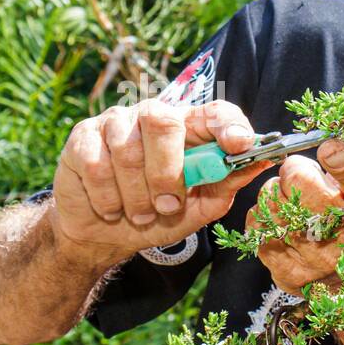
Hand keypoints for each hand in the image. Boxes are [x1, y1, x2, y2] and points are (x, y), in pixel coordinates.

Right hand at [51, 98, 272, 267]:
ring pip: (127, 149)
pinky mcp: (82, 138)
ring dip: (137, 194)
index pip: (214, 111)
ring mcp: (115, 123)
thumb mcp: (201, 206)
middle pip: (163, 121)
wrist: (105, 233)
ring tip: (141, 215)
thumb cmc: (159, 213)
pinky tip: (112, 210)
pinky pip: (96, 164)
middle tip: (169, 205)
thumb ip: (226, 184)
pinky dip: (108, 197)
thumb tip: (261, 163)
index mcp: (189, 129)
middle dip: (168, 171)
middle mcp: (152, 116)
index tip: (239, 143)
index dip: (228, 123)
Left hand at [252, 137, 343, 294]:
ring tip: (295, 204)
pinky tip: (282, 223)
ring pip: (270, 199)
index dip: (342, 159)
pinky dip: (263, 219)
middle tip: (304, 181)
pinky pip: (256, 226)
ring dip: (276, 195)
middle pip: (297, 178)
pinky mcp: (286, 270)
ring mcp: (314, 256)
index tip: (330, 148)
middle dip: (295, 172)